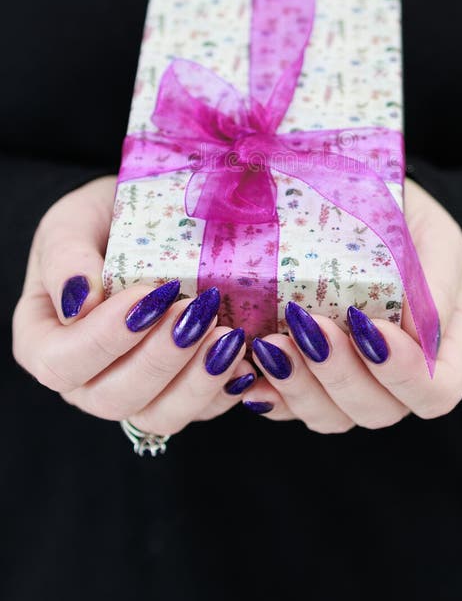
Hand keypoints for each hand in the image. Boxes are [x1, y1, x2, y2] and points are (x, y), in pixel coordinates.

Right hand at [12, 177, 255, 434]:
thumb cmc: (102, 221)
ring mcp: (132, 390)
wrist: (147, 219)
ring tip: (228, 337)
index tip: (148, 296)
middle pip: (113, 398)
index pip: (61, 362)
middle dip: (161, 359)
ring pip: (159, 416)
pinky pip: (199, 411)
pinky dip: (224, 390)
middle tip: (197, 311)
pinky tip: (245, 359)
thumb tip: (78, 301)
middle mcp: (84, 378)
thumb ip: (66, 256)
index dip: (104, 339)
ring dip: (198, 381)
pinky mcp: (177, 392)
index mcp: (44, 340)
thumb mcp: (73, 221)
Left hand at [241, 179, 461, 430]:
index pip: (436, 391)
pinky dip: (269, 393)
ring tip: (270, 344)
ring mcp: (350, 378)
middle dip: (339, 375)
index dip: (406, 375)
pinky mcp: (307, 372)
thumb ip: (434, 280)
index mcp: (441, 346)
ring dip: (299, 387)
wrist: (365, 195)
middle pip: (378, 411)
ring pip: (331, 416)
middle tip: (309, 326)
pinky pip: (289, 403)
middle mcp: (397, 374)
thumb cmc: (408, 216)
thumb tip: (418, 326)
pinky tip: (246, 374)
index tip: (371, 326)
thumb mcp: (435, 236)